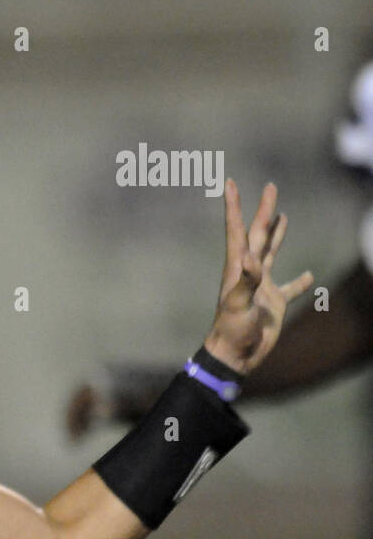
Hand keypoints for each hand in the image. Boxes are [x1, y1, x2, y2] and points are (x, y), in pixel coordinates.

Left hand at [203, 180, 312, 374]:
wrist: (235, 355)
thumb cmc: (232, 331)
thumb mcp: (238, 305)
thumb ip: (245, 281)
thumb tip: (250, 258)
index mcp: (237, 268)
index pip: (237, 230)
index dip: (235, 206)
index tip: (230, 183)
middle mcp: (248, 272)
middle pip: (258, 234)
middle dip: (263, 210)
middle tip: (271, 187)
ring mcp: (261, 286)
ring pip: (271, 253)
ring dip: (277, 234)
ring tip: (282, 216)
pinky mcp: (272, 303)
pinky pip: (289, 289)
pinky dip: (299, 282)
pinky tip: (309, 276)